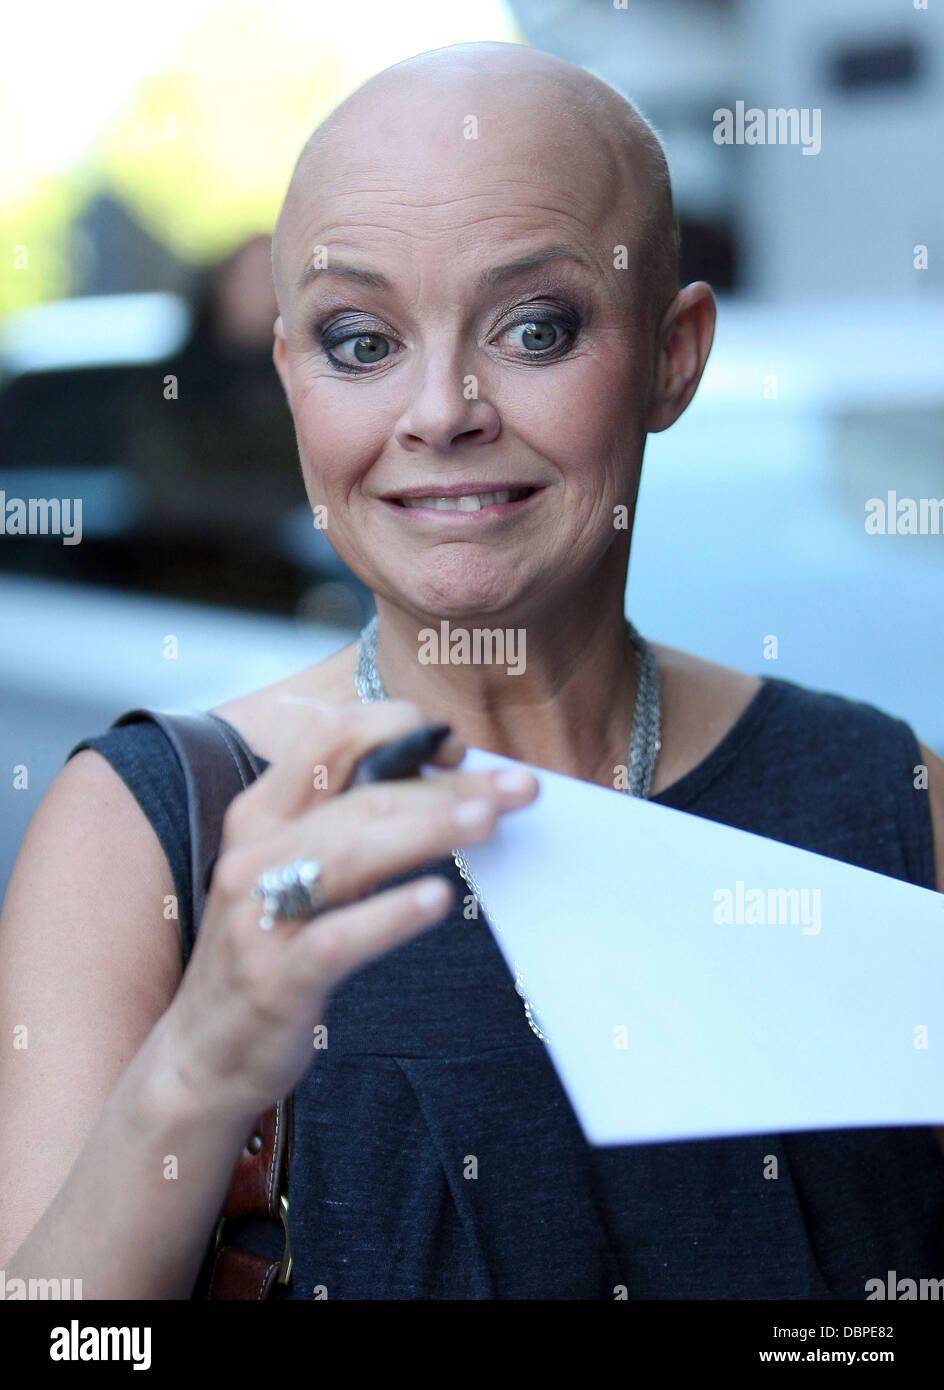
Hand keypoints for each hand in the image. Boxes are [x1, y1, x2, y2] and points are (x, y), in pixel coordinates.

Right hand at [161, 699, 538, 1120]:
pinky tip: (439, 900)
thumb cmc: (268, 950)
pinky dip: (390, 914)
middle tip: (518, 788)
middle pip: (363, 796)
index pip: (331, 737)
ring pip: (352, 853)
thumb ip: (347, 824)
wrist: (203, 1053)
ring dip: (429, 830)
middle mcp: (254, 853)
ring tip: (489, 822)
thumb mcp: (290, 871)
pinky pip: (338, 938)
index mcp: (260, 813)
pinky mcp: (275, 978)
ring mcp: (259, 916)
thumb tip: (443, 785)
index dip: (398, 729)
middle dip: (448, 785)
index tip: (456, 749)